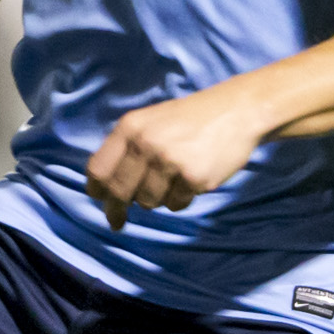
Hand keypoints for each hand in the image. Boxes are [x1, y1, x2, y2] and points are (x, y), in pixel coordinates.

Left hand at [84, 85, 269, 229]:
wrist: (236, 111)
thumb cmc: (190, 118)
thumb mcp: (151, 121)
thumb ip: (128, 147)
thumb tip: (106, 187)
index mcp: (131, 127)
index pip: (99, 169)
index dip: (97, 190)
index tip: (100, 201)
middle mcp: (146, 143)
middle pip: (119, 192)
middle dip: (116, 210)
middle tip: (116, 222)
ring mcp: (170, 161)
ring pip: (148, 202)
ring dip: (157, 199)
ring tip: (173, 179)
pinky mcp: (193, 178)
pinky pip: (175, 205)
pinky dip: (181, 198)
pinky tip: (191, 180)